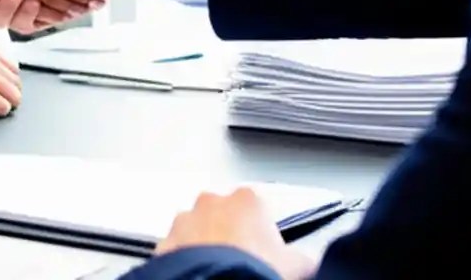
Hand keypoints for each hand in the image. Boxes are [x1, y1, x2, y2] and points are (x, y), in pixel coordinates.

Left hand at [156, 188, 316, 279]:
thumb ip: (302, 258)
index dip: (264, 234)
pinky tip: (200, 276)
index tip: (267, 254)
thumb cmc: (253, 270)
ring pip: (197, 231)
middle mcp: (212, 202)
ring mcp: (185, 220)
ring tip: (221, 273)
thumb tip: (307, 263)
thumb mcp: (296, 266)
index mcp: (247, 199)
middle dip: (232, 236)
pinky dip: (185, 261)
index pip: (259, 209)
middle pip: (225, 216)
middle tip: (244, 263)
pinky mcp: (164, 242)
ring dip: (206, 246)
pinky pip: (177, 249)